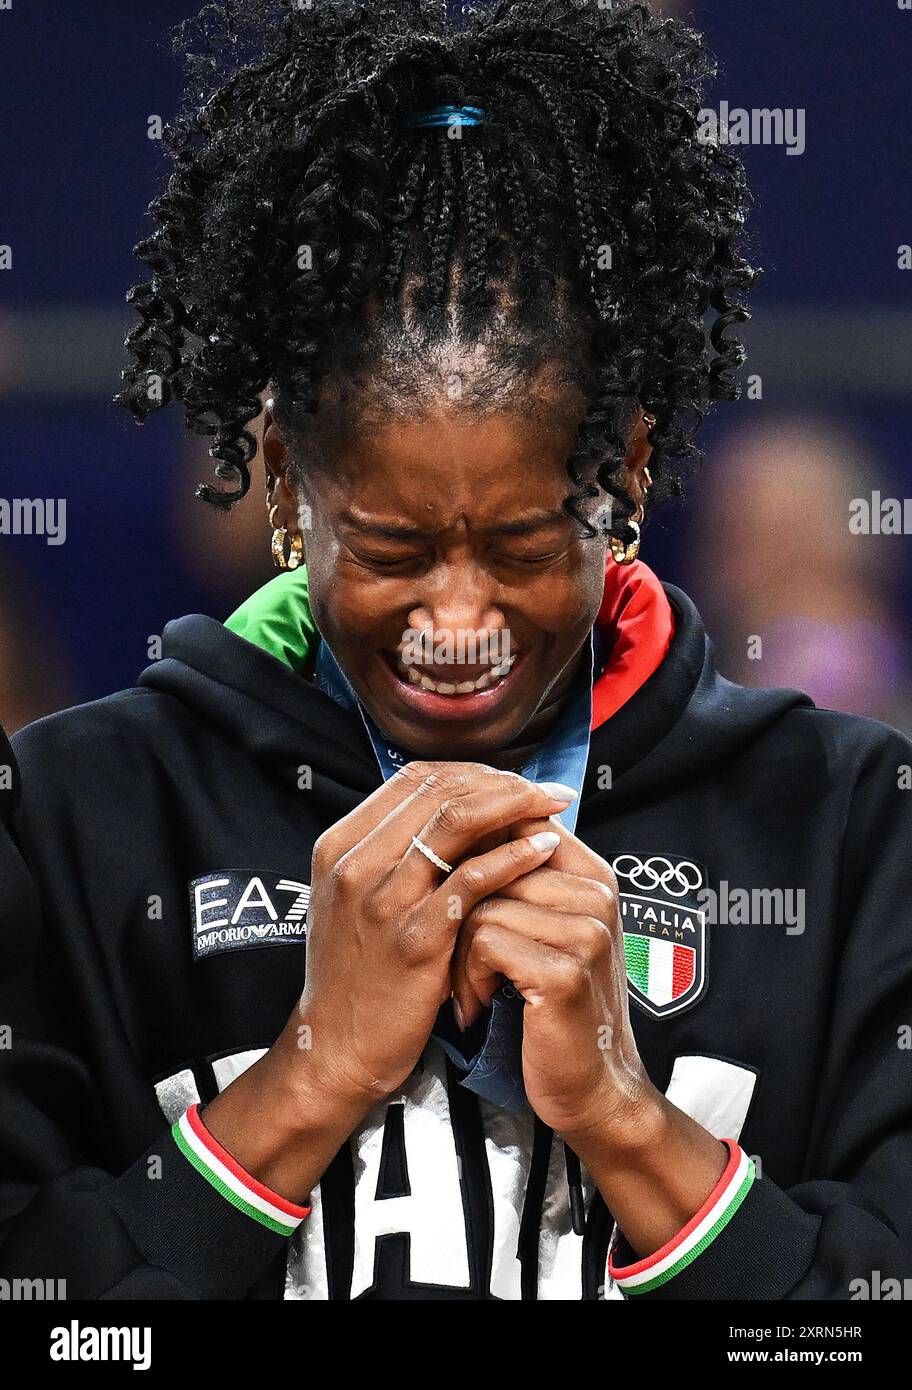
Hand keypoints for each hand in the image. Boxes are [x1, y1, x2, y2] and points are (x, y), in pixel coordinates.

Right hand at [273, 764, 573, 1124]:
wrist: (335, 1049)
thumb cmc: (357, 973)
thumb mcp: (356, 899)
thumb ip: (392, 853)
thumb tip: (456, 809)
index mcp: (340, 845)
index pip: (414, 778)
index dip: (472, 772)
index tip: (512, 779)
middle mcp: (356, 864)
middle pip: (439, 792)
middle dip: (502, 782)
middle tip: (546, 788)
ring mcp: (383, 901)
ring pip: (457, 823)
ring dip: (515, 807)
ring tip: (554, 808)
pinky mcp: (415, 940)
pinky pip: (473, 880)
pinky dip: (514, 857)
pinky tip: (545, 851)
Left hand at [451, 816, 652, 1140]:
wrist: (593, 1086)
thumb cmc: (556, 1007)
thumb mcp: (547, 931)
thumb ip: (522, 878)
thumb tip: (462, 825)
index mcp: (594, 874)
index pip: (520, 820)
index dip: (472, 846)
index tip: (450, 887)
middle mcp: (596, 893)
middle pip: (491, 860)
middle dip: (458, 909)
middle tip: (455, 955)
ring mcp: (586, 931)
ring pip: (481, 901)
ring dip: (458, 951)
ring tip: (470, 985)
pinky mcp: (565, 971)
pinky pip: (484, 941)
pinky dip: (468, 975)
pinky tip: (480, 1002)